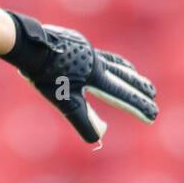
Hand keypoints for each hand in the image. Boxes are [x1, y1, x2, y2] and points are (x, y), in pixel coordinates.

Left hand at [2, 13, 157, 143]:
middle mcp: (96, 60)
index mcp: (96, 75)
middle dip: (139, 87)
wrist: (30, 46)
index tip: (152, 115)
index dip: (138, 107)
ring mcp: (87, 50)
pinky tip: (98, 60)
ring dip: (125, 70)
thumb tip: (99, 138)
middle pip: (124, 75)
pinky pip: (97, 54)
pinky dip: (106, 60)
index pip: (122, 95)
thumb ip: (83, 120)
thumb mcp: (65, 102)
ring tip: (134, 73)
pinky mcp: (75, 44)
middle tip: (152, 93)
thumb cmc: (46, 76)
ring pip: (112, 61)